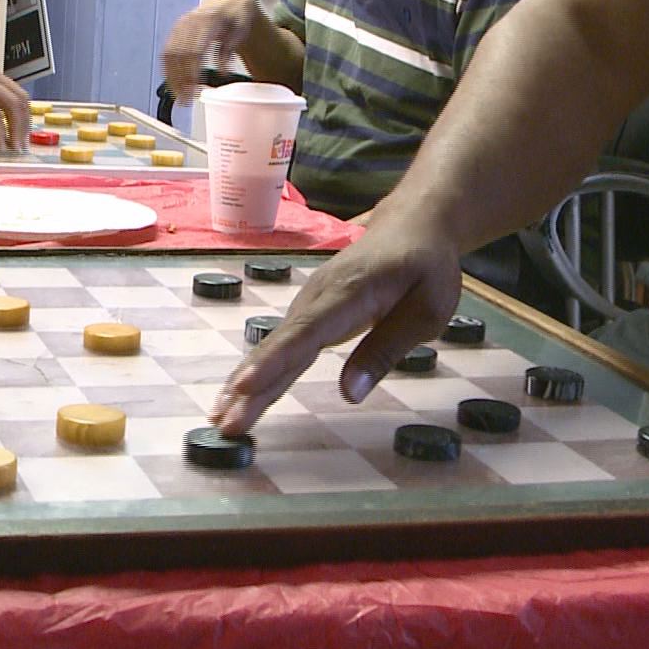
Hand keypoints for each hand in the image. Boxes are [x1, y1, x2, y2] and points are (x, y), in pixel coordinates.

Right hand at [160, 0, 262, 103]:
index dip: (192, 71)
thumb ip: (229, 50)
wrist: (229, 3)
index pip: (195, 50)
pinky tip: (172, 83)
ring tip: (179, 96)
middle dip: (180, 79)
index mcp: (208, 21)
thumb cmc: (237, 19)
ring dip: (172, 77)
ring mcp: (181, 26)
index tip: (194, 88)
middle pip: (180, 55)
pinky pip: (166, 52)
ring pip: (170, 55)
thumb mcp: (240, 31)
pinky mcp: (176, 31)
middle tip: (186, 99)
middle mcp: (191, 22)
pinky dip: (167, 69)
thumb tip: (223, 72)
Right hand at [210, 204, 462, 435]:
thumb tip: (349, 393)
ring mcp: (307, 304)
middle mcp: (317, 297)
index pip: (306, 332)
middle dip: (249, 386)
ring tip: (221, 418)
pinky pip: (281, 347)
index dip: (275, 360)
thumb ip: (386, 348)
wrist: (411, 225)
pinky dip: (259, 372)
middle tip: (224, 423)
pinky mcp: (307, 314)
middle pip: (279, 346)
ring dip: (245, 384)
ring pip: (273, 349)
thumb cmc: (426, 267)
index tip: (246, 386)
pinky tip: (239, 396)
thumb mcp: (427, 310)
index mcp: (349, 293)